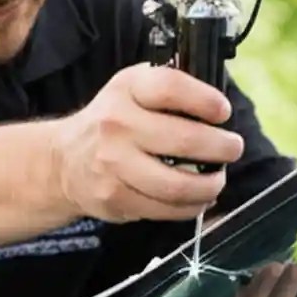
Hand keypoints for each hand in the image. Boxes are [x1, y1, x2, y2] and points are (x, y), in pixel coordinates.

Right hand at [50, 64, 244, 222]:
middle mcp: (117, 124)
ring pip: (178, 184)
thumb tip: (217, 106)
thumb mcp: (132, 88)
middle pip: (185, 140)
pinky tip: (197, 198)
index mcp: (127, 89)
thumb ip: (169, 87)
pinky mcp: (115, 198)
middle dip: (221, 148)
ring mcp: (114, 165)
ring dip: (209, 185)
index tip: (223, 113)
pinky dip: (191, 206)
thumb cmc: (113, 119)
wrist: (64, 161)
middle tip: (233, 149)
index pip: (171, 88)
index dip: (205, 100)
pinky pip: (165, 209)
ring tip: (217, 179)